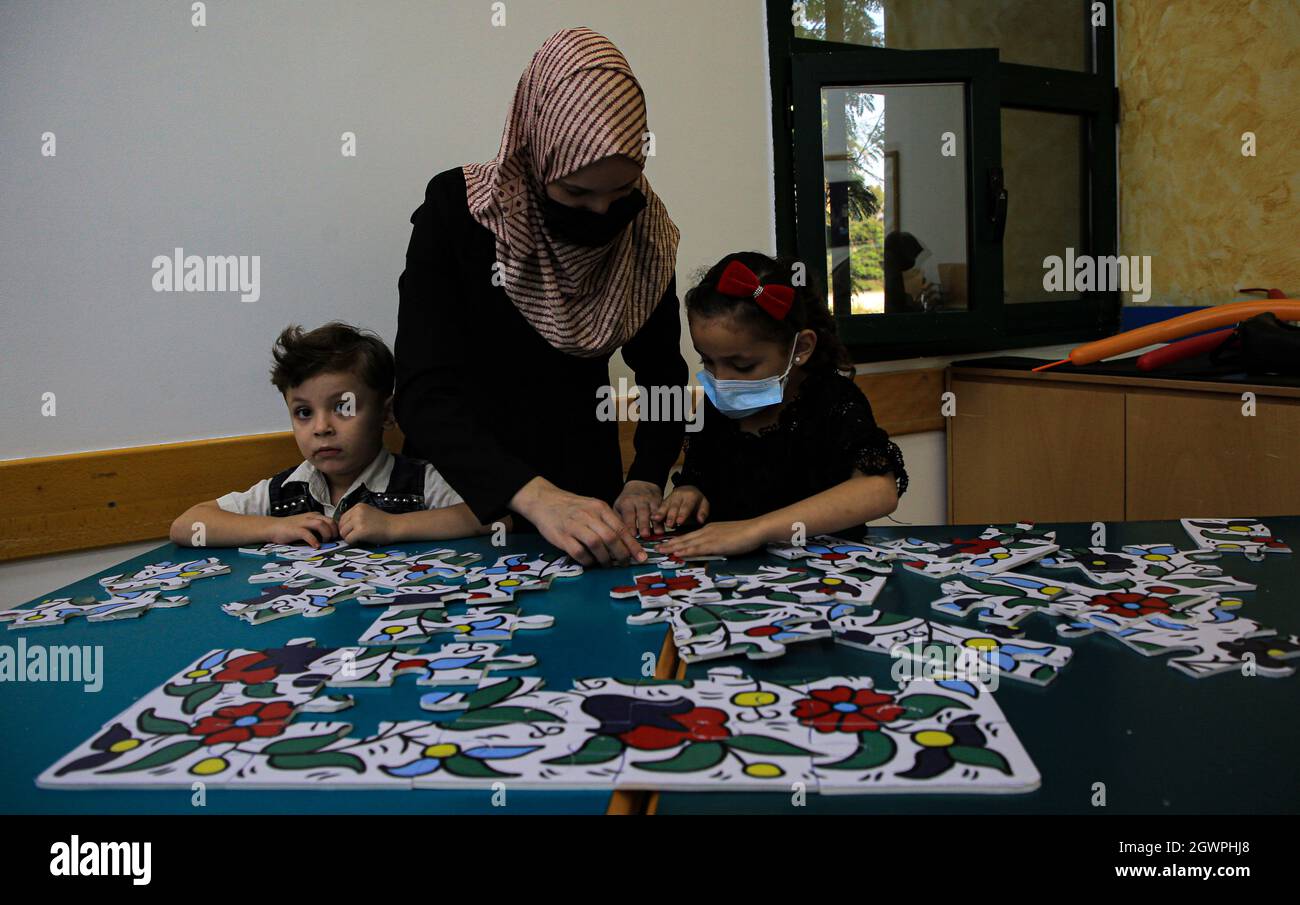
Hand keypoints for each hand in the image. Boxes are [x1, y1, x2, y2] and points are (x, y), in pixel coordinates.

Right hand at [266, 513, 338, 546]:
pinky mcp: (295, 530)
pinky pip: (307, 533)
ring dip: (326, 534)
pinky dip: (313, 540)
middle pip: (329, 521)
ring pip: (320, 524)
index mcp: (315, 516)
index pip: (332, 520)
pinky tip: (316, 546)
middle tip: (332, 541)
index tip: (336, 538)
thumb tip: (331, 538)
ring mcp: (303, 523)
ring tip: (325, 542)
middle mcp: (310, 517)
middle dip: (334, 532)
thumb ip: (317, 528)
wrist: (273, 527)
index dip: (336, 529)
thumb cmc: (291, 528)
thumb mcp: (307, 525)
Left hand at [337, 503, 395, 544]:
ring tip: (359, 538)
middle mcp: (357, 512)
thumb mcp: (368, 513)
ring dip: (349, 538)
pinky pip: (349, 539)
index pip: (342, 518)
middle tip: (356, 536)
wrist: (396, 526)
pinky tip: (361, 541)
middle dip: (346, 533)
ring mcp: (358, 521)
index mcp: (358, 506)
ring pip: (343, 533)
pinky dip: (353, 542)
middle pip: (341, 526)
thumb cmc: (384, 523)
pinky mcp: (361, 531)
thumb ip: (356, 517)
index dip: (346, 527)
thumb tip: (344, 527)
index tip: (353, 531)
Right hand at [511, 477, 645, 567]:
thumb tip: (625, 541)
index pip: (620, 528)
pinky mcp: (562, 537)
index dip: (632, 545)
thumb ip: (607, 521)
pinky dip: (588, 561)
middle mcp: (588, 515)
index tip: (641, 557)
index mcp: (599, 507)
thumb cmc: (572, 507)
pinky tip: (590, 562)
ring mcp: (574, 526)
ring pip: (596, 545)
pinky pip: (579, 553)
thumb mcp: (592, 507)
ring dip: (605, 559)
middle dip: (622, 554)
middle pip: (611, 537)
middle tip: (625, 563)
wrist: (544, 501)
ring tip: (607, 564)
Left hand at [614, 480, 663, 536]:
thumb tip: (620, 535)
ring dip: (657, 523)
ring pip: (655, 512)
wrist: (641, 485)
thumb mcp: (619, 507)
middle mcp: (639, 500)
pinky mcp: (660, 502)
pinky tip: (667, 527)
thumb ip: (619, 520)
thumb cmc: (627, 500)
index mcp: (627, 502)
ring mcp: (651, 500)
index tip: (632, 535)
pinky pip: (664, 511)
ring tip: (658, 533)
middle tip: (645, 535)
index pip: (628, 514)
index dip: (630, 524)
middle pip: (642, 513)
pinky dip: (665, 519)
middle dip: (644, 524)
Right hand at [654, 485, 709, 530]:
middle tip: (669, 524)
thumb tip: (701, 520)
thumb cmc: (697, 499)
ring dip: (661, 513)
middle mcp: (679, 496)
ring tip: (656, 520)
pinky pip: (660, 506)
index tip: (680, 522)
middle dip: (671, 516)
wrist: (689, 488)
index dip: (683, 514)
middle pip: (674, 506)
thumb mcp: (704, 503)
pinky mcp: (665, 501)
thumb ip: (703, 512)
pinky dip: (656, 512)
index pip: (686, 506)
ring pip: (665, 505)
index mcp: (690, 496)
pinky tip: (652, 517)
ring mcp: (670, 498)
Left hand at [655, 519, 765, 557]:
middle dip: (669, 543)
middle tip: (656, 548)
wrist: (755, 529)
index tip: (667, 543)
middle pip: (684, 538)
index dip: (677, 540)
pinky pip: (697, 548)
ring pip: (687, 543)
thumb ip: (718, 543)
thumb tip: (710, 551)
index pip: (690, 535)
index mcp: (710, 529)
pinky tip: (678, 554)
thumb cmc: (746, 534)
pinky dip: (686, 551)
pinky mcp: (715, 544)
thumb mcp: (728, 538)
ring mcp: (710, 537)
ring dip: (673, 547)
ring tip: (661, 551)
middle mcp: (707, 531)